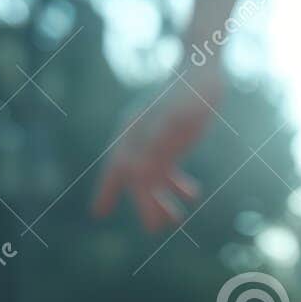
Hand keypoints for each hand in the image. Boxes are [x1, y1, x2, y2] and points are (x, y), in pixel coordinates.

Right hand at [90, 70, 219, 233]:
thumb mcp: (176, 118)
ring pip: (154, 177)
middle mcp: (140, 138)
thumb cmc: (188, 93)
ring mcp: (155, 139)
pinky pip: (169, 168)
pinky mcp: (172, 140)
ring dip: (163, 198)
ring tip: (175, 220)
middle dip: (144, 204)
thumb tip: (137, 171)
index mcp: (133, 133)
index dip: (106, 191)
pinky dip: (177, 184)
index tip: (99, 214)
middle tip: (154, 230)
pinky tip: (191, 195)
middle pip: (137, 178)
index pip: (116, 169)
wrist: (202, 71)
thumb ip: (156, 143)